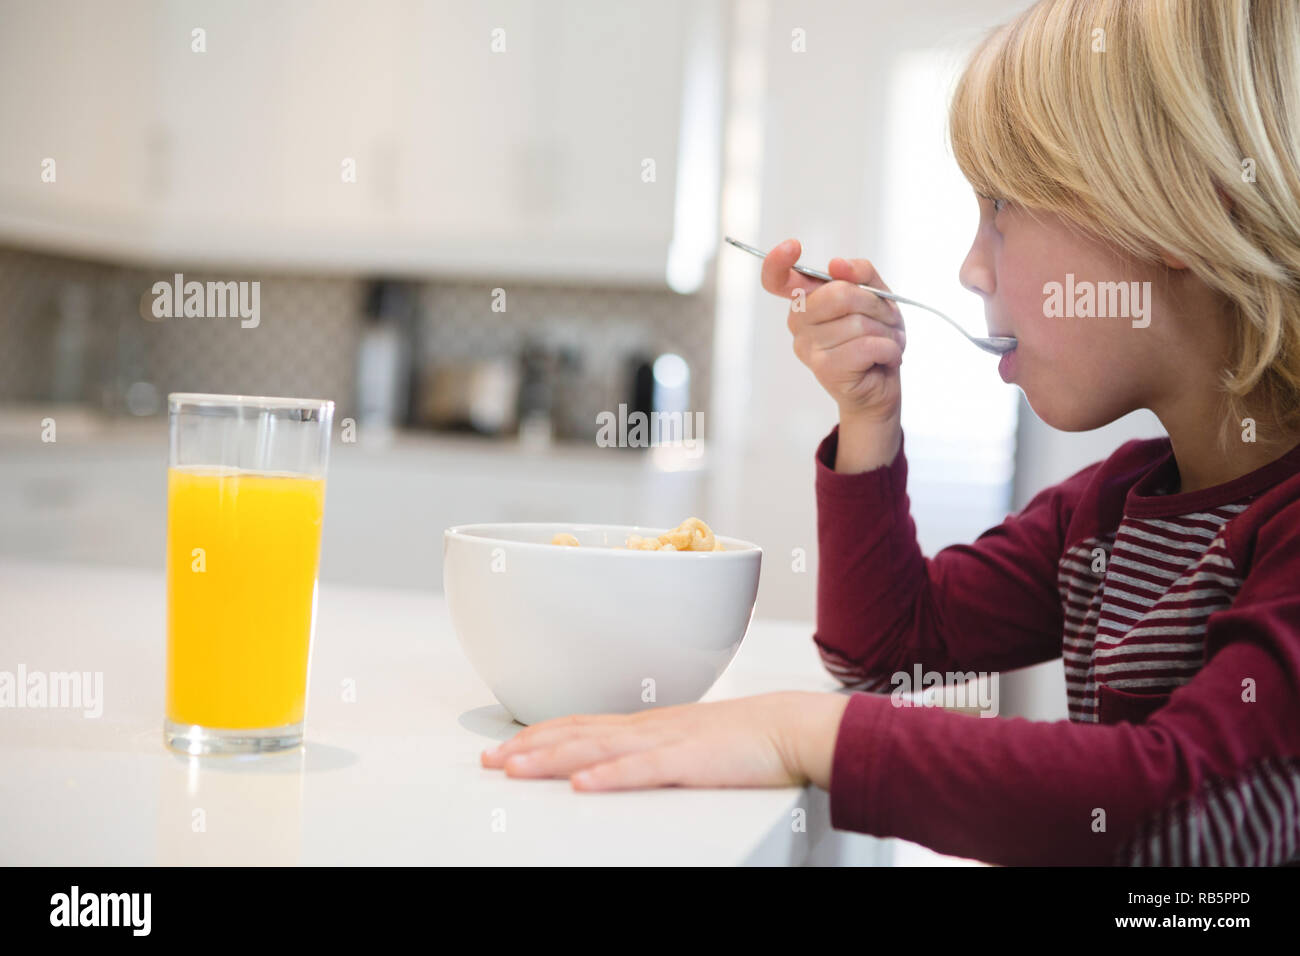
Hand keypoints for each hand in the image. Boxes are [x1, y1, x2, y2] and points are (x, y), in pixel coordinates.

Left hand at [481, 691, 851, 791]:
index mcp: (647, 724)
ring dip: (551, 757)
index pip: (581, 724)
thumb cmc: (747, 738)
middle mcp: (648, 727)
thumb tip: (621, 762)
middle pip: (576, 733)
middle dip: (528, 747)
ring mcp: (666, 741)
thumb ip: (654, 750)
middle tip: (488, 762)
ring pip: (597, 747)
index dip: (540, 735)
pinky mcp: (689, 760)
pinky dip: (609, 775)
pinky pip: (642, 770)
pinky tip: (582, 784)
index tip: (504, 748)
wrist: (791, 726)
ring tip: (514, 768)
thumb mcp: (688, 742)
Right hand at [761, 238, 905, 421]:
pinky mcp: (824, 368)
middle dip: (876, 305)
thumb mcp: (876, 296)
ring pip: (858, 322)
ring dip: (886, 331)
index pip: (777, 279)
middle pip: (840, 294)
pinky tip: (887, 357)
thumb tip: (837, 265)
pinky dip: (889, 349)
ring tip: (886, 342)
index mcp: (806, 300)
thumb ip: (860, 273)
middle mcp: (798, 322)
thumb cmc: (875, 337)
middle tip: (886, 320)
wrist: (880, 386)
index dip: (777, 261)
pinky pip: (866, 345)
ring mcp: (807, 347)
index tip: (793, 245)